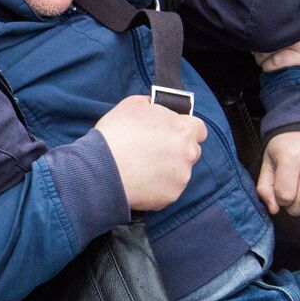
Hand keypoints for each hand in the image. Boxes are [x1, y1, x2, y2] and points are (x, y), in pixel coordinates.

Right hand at [93, 95, 206, 212]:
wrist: (100, 169)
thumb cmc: (115, 134)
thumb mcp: (134, 104)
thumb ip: (154, 105)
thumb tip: (157, 107)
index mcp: (182, 130)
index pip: (199, 129)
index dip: (186, 129)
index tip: (173, 131)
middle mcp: (188, 155)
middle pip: (191, 151)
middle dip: (177, 149)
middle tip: (154, 149)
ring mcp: (181, 178)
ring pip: (180, 171)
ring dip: (167, 168)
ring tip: (143, 166)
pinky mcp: (170, 196)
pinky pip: (168, 189)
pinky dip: (157, 186)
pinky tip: (140, 179)